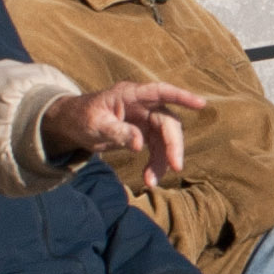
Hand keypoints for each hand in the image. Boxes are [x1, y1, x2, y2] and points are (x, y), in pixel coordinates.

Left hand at [43, 81, 205, 177]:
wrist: (73, 125)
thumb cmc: (82, 118)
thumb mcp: (95, 125)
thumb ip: (117, 132)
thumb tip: (139, 145)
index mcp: (130, 94)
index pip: (160, 91)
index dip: (181, 96)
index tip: (200, 104)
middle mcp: (142, 105)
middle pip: (167, 122)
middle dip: (173, 144)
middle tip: (175, 166)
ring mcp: (144, 119)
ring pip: (164, 138)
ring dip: (163, 160)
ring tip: (152, 182)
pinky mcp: (144, 133)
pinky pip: (157, 149)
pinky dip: (156, 164)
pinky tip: (149, 178)